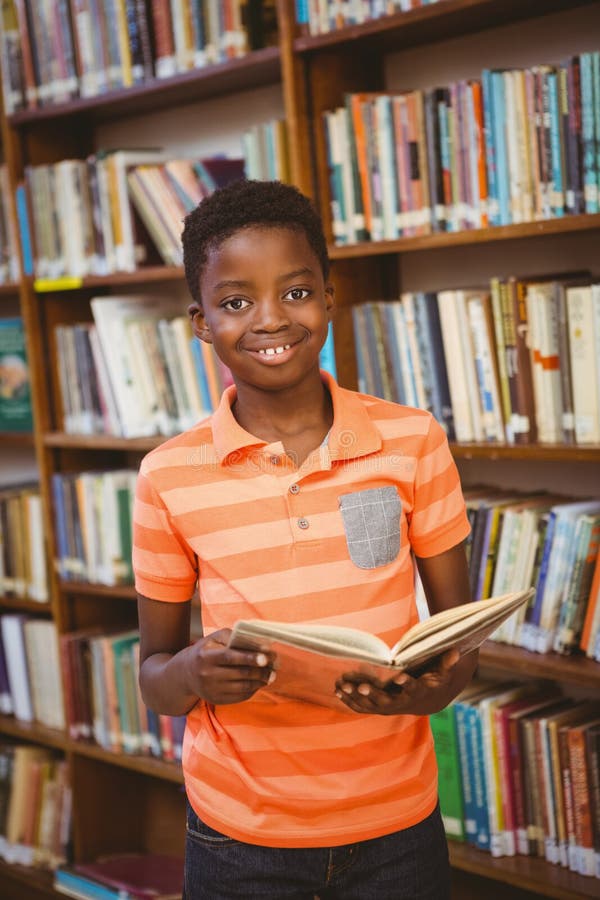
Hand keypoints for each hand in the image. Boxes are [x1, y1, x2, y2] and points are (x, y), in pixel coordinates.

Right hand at [184, 629, 275, 704]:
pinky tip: (260, 682)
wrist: (186, 674)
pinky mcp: (217, 700)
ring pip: (243, 687)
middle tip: (275, 666)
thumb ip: (232, 637)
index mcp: (206, 657)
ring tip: (271, 675)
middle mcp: (207, 674)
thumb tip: (255, 641)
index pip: (230, 657)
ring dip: (260, 681)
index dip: (249, 657)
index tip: (266, 657)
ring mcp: (212, 690)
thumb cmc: (206, 651)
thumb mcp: (214, 639)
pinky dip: (253, 689)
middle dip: (261, 670)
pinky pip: (240, 696)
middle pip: (240, 673)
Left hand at [334, 649, 460, 715]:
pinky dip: (350, 701)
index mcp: (416, 691)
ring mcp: (387, 707)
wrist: (425, 701)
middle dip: (373, 694)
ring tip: (342, 686)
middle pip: (386, 701)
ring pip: (369, 706)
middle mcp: (400, 703)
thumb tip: (457, 650)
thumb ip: (447, 661)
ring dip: (356, 697)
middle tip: (361, 686)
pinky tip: (337, 691)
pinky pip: (362, 707)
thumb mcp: (442, 671)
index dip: (406, 683)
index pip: (412, 688)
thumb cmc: (432, 680)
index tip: (400, 677)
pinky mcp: (377, 707)